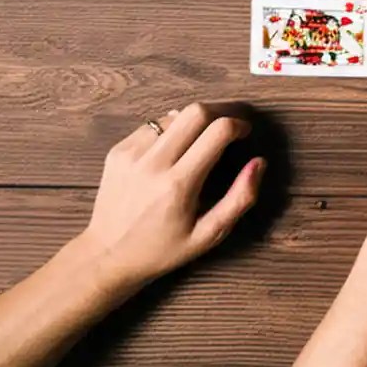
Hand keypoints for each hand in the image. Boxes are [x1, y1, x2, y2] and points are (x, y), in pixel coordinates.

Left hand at [80, 103, 265, 284]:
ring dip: (196, 120)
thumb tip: (259, 163)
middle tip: (231, 124)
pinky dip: (172, 129)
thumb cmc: (163, 249)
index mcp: (179, 184)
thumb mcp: (209, 235)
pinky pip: (153, 126)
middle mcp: (153, 163)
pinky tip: (176, 148)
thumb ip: (240, 198)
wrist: (107, 255)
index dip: (238, 124)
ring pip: (174, 115)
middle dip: (221, 110)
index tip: (245, 132)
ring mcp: (131, 154)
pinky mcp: (117, 151)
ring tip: (204, 137)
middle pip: (195, 111)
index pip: (217, 131)